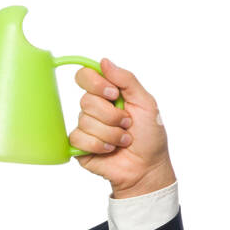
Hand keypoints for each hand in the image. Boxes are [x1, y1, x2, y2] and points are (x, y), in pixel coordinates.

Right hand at [69, 57, 175, 197]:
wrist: (147, 167)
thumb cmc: (150, 136)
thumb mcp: (146, 103)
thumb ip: (127, 80)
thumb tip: (104, 61)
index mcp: (109, 94)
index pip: (86, 76)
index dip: (96, 83)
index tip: (113, 94)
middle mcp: (95, 108)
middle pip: (86, 100)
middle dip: (112, 116)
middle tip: (127, 124)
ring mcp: (85, 126)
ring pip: (85, 121)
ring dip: (111, 133)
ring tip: (123, 140)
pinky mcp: (79, 145)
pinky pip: (79, 138)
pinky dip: (100, 145)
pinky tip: (111, 150)